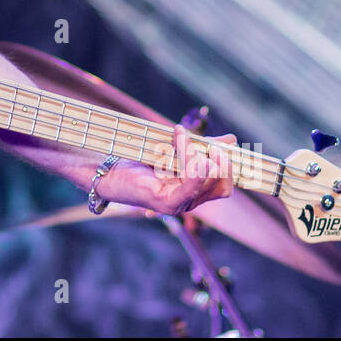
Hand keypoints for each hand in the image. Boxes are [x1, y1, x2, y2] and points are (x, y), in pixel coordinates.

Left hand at [92, 125, 236, 216]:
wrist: (108, 172)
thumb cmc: (138, 162)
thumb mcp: (175, 151)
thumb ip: (202, 147)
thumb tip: (232, 140)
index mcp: (193, 192)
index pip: (225, 184)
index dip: (226, 163)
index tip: (216, 144)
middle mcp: (189, 202)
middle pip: (220, 181)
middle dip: (212, 155)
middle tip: (189, 138)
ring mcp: (179, 205)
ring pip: (207, 177)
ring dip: (194, 149)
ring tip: (177, 135)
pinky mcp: (167, 203)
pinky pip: (192, 182)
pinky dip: (190, 158)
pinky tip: (181, 142)